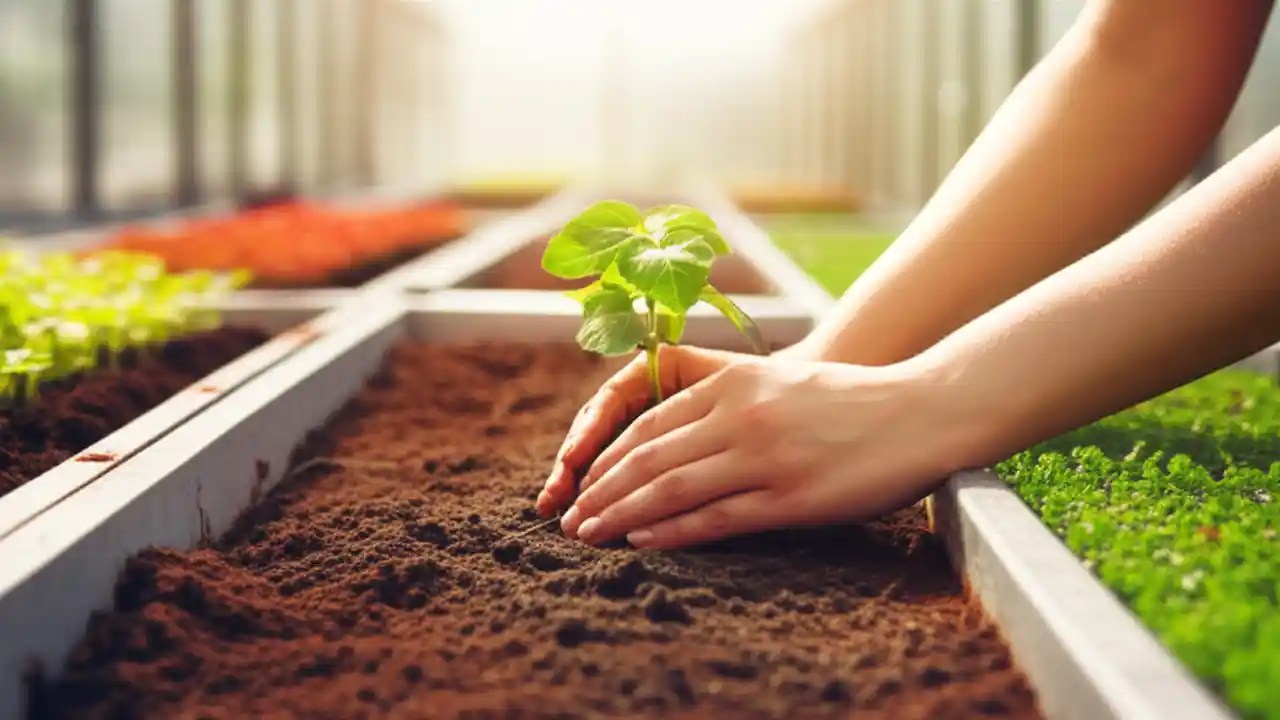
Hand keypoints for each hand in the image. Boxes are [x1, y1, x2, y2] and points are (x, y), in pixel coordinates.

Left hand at [544, 351, 971, 549]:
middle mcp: (741, 415)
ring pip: (671, 488)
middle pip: (649, 457)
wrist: (920, 412)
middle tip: (571, 518)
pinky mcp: (790, 497)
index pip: (649, 422)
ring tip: (590, 535)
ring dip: (621, 515)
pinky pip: (716, 519)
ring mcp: (764, 456)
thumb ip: (730, 400)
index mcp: (734, 383)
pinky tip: (642, 543)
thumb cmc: (850, 401)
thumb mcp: (780, 381)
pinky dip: (671, 533)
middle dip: (601, 490)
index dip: (608, 456)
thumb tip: (679, 436)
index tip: (582, 481)